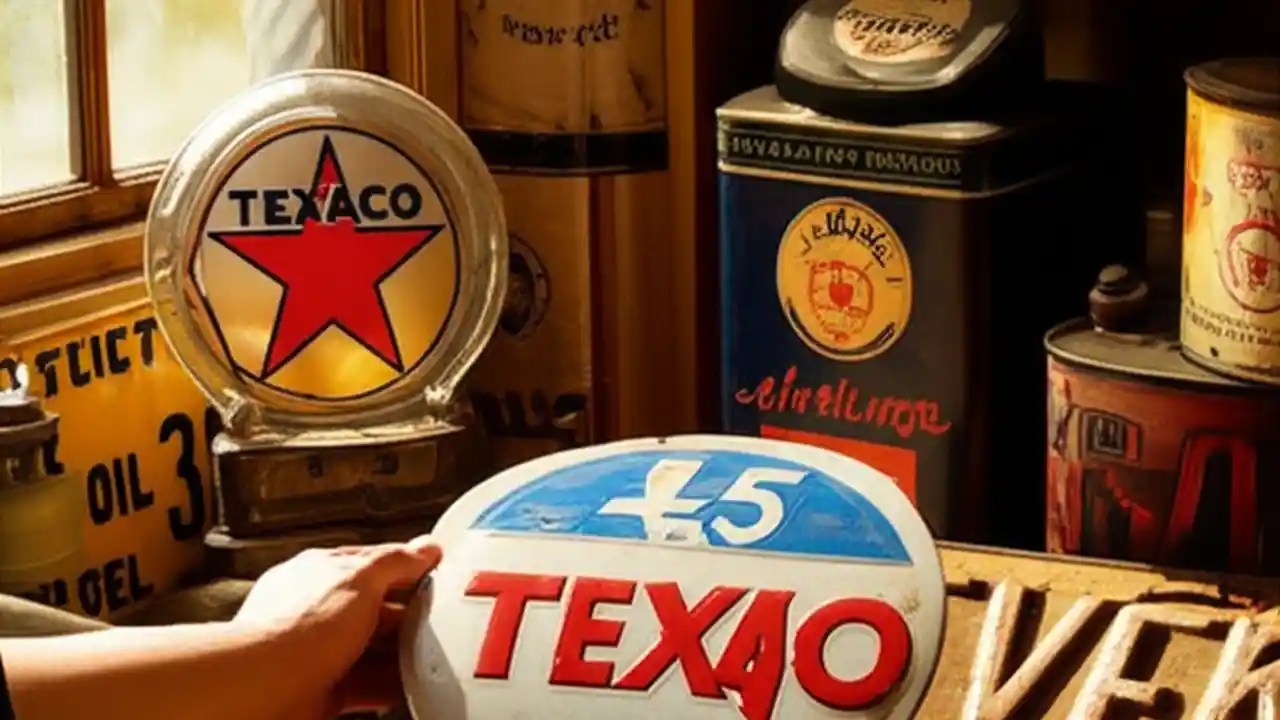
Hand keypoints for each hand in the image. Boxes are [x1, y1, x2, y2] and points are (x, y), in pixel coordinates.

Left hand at [232, 535, 441, 717]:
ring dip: (399, 656)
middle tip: (437, 623)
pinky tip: (406, 689)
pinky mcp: (316, 689)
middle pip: (372, 610)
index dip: (407, 569)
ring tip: (428, 660)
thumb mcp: (361, 579)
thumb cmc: (300, 628)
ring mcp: (314, 651)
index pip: (372, 564)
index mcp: (320, 572)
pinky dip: (386, 687)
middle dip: (406, 618)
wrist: (264, 687)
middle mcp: (314, 610)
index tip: (436, 578)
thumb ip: (396, 561)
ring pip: (367, 650)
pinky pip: (361, 686)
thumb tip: (425, 549)